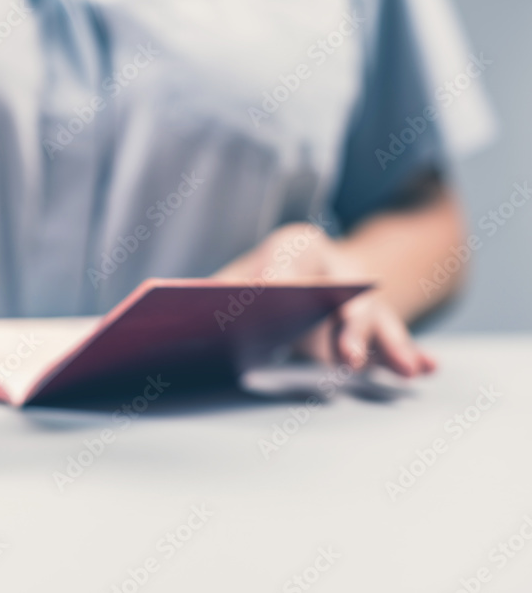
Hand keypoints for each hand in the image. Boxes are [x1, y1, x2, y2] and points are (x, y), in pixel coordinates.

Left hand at [214, 223, 436, 376]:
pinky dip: (412, 354)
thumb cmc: (255, 281)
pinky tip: (426, 368)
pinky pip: (393, 342)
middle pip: (346, 295)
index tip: (268, 292)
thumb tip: (189, 306)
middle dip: (349, 327)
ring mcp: (359, 300)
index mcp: (296, 245)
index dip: (279, 275)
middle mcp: (337, 267)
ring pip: (378, 321)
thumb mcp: (231, 277)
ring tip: (407, 369)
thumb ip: (215, 290)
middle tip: (347, 356)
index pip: (290, 256)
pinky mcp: (371, 329)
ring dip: (392, 346)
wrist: (295, 276)